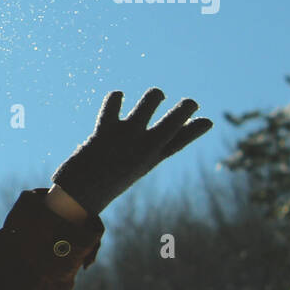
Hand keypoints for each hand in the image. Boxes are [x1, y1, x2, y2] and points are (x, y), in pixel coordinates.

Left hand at [51, 88, 212, 215]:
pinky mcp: (106, 128)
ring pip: (149, 102)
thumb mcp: (136, 166)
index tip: (208, 121)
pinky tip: (118, 97)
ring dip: (155, 96)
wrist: (81, 193)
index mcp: (152, 158)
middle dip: (186, 108)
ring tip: (157, 96)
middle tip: (190, 103)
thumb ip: (153, 150)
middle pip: (172, 121)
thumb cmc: (110, 178)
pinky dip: (116, 97)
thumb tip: (163, 139)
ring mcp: (126, 135)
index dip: (195, 130)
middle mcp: (144, 146)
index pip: (179, 142)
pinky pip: (114, 102)